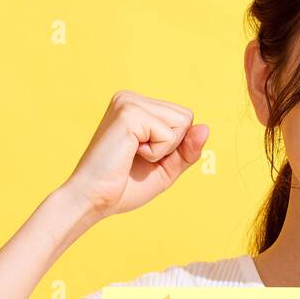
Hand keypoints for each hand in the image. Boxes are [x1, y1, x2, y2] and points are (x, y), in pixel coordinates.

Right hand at [63, 90, 209, 219]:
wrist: (93, 200)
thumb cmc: (124, 186)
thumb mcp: (166, 167)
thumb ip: (188, 149)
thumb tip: (206, 127)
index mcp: (137, 106)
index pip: (184, 119)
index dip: (175, 146)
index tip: (145, 157)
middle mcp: (131, 98)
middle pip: (186, 117)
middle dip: (172, 146)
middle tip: (139, 157)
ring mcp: (129, 102)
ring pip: (182, 122)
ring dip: (165, 149)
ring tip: (134, 155)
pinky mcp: (129, 113)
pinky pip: (169, 134)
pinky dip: (156, 153)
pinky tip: (130, 154)